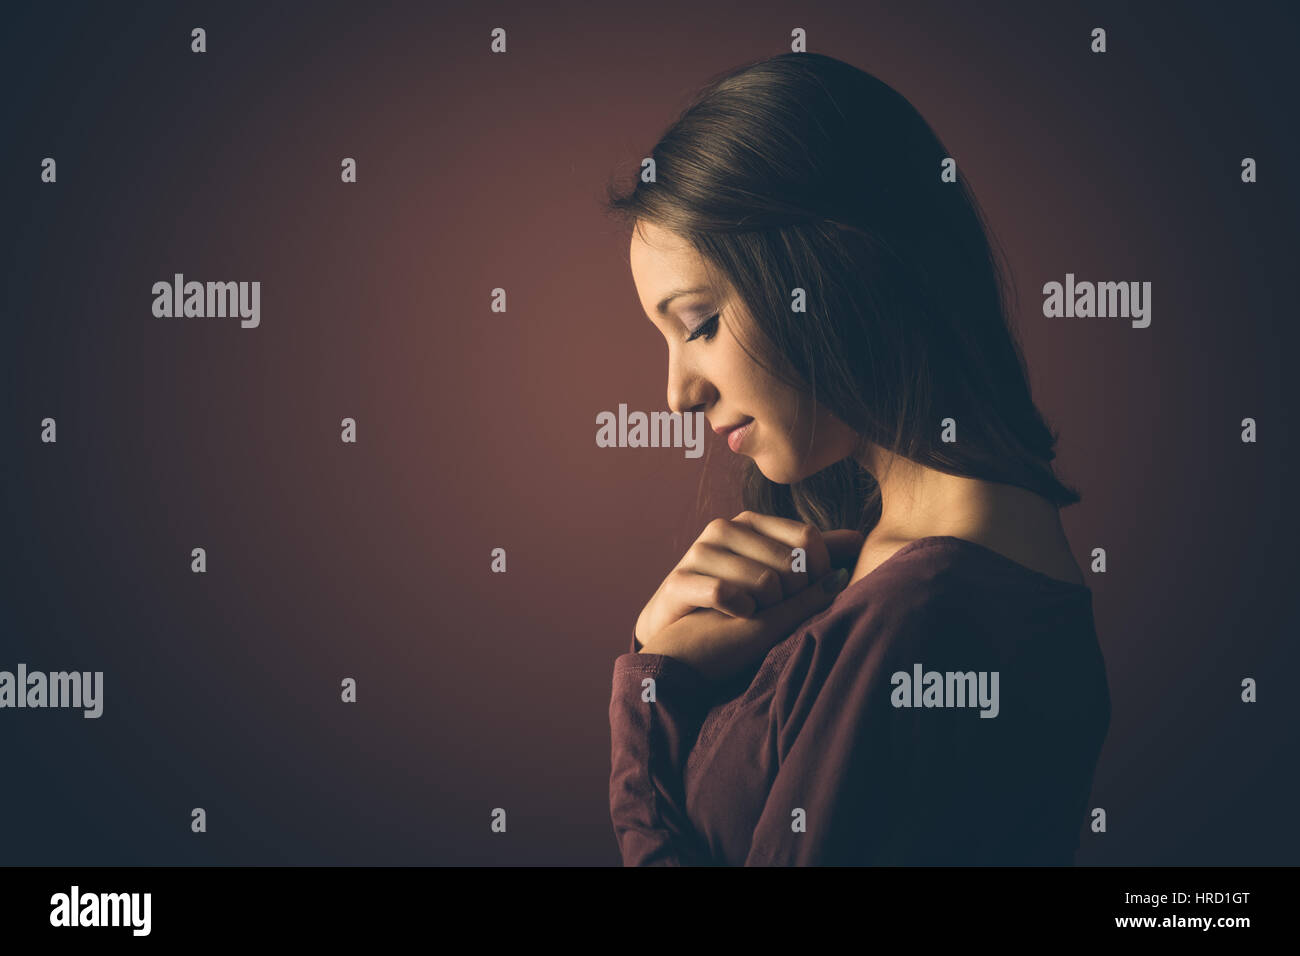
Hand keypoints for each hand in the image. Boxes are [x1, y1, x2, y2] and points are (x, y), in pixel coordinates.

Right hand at [634, 511, 864, 646]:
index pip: (808, 538)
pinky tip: (736, 618)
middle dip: (793, 597)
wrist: (678, 638)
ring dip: (767, 609)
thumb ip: (814, 558)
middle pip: (790, 563)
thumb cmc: (735, 605)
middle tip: (776, 612)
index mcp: (752, 523)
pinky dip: (741, 612)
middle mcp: (724, 528)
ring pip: (764, 581)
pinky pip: (727, 594)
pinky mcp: (679, 580)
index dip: (819, 574)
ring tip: (754, 616)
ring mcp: (699, 552)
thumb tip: (860, 539)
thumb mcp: (777, 578)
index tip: (808, 596)